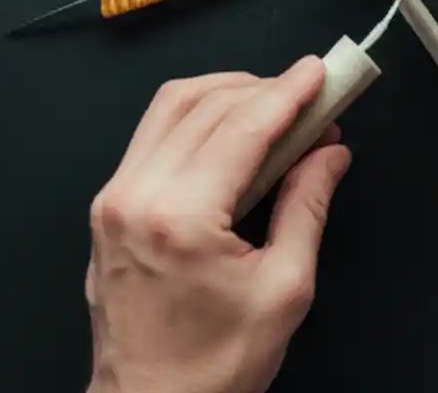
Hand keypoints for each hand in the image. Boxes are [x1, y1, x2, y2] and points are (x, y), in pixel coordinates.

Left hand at [85, 57, 349, 392]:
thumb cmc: (212, 367)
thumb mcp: (285, 288)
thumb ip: (307, 207)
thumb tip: (328, 154)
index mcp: (180, 218)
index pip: (242, 125)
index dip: (288, 92)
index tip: (320, 74)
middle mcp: (135, 197)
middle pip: (204, 103)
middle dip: (265, 89)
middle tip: (312, 97)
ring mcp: (114, 200)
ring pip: (170, 108)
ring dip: (227, 93)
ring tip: (277, 107)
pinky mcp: (109, 208)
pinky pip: (154, 136)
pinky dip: (198, 119)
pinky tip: (235, 132)